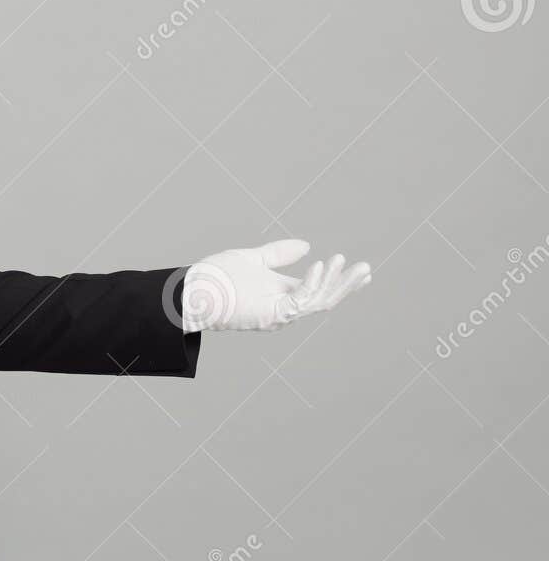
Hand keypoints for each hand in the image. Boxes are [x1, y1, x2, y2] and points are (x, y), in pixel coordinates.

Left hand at [181, 239, 370, 332]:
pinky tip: (321, 265)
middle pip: (325, 297)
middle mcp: (285, 307)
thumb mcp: (254, 258)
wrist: (193, 290)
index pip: (319, 288)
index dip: (341, 279)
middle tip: (367, 269)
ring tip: (345, 262)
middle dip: (346, 284)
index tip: (362, 270)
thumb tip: (307, 245)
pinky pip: (300, 301)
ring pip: (317, 301)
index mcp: (283, 293)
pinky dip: (312, 284)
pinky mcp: (272, 315)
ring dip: (334, 282)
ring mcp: (279, 313)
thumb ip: (279, 253)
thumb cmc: (218, 277)